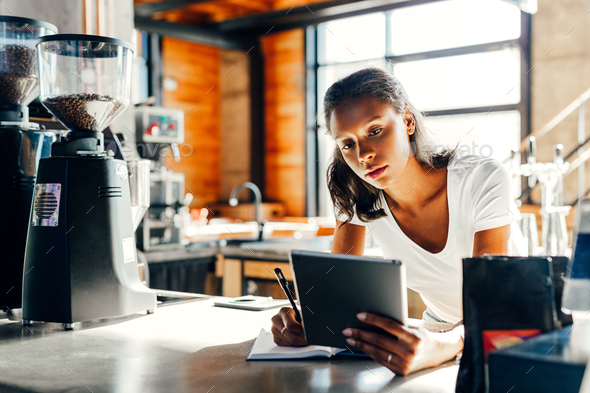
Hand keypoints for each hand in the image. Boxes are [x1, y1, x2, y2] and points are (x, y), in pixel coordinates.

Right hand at [271, 306, 307, 346]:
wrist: (291, 318)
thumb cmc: (298, 315)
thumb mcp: (301, 314)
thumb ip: (304, 321)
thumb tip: (305, 329)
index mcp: (283, 311)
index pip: (290, 325)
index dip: (301, 331)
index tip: (308, 334)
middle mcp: (275, 320)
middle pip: (290, 335)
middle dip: (302, 340)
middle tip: (308, 340)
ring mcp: (274, 330)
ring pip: (289, 341)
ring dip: (299, 342)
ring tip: (303, 338)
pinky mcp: (275, 338)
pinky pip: (287, 345)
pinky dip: (294, 344)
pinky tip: (296, 338)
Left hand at [343, 313, 461, 375]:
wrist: (436, 353)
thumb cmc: (421, 337)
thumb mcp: (413, 328)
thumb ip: (396, 325)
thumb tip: (372, 320)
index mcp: (414, 337)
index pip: (389, 325)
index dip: (373, 319)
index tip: (360, 316)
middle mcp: (409, 351)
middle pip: (379, 340)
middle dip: (361, 334)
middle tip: (348, 330)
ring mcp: (405, 363)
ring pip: (377, 352)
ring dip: (361, 345)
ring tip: (351, 339)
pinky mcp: (400, 371)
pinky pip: (381, 360)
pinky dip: (369, 353)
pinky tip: (362, 347)